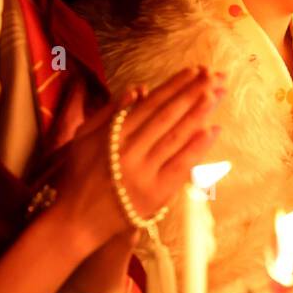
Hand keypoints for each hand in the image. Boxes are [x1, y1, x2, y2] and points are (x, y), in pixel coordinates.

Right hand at [55, 66, 222, 244]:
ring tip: (217, 94)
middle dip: (193, 93)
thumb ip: (109, 112)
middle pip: (168, 116)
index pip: (151, 104)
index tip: (194, 71)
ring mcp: (144, 172)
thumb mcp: (83, 138)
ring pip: (176, 137)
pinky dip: (197, 148)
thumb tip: (138, 89)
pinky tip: (212, 130)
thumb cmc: (78, 177)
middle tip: (216, 76)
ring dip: (199, 114)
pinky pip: (180, 166)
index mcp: (113, 134)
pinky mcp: (155, 194)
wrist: (75, 221)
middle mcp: (130, 150)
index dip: (174, 86)